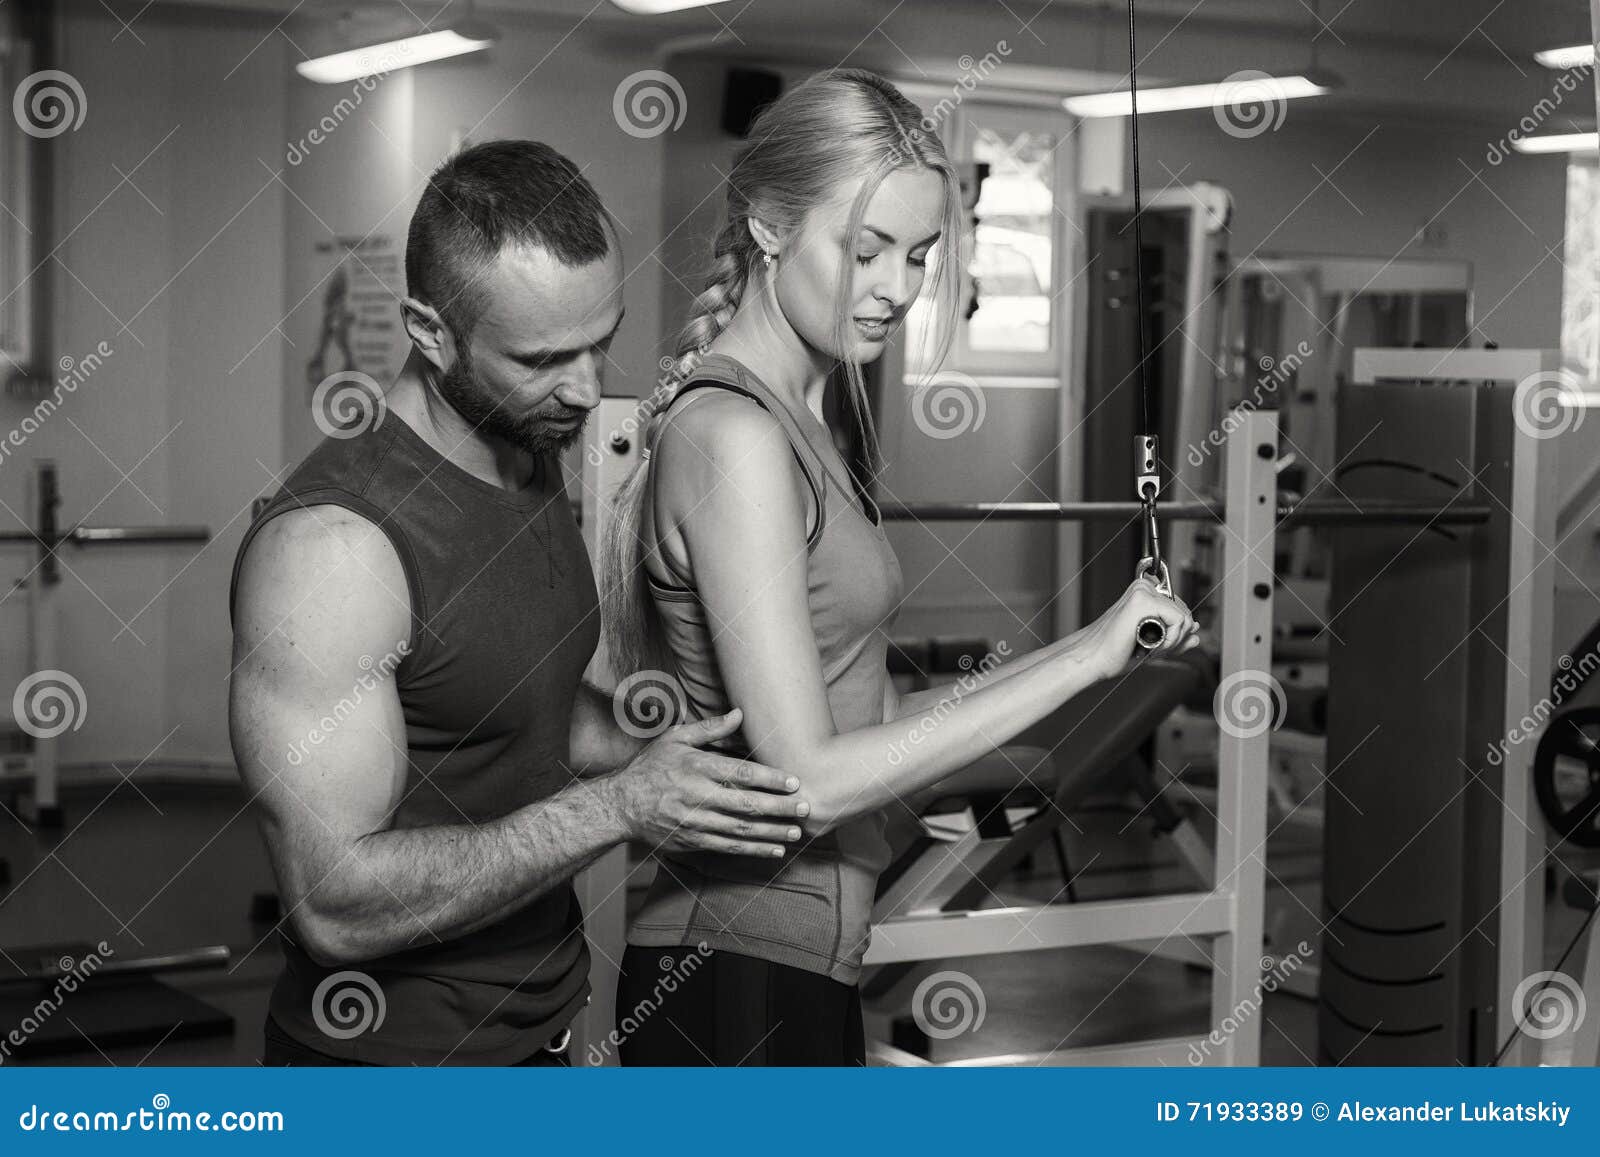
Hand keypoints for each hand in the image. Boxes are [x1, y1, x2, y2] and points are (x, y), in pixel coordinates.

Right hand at [606, 708, 809, 857]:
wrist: (621, 805)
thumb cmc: (651, 767)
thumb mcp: (675, 739)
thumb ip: (710, 729)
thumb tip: (739, 714)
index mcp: (697, 767)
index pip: (740, 773)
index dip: (770, 778)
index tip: (794, 781)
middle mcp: (697, 796)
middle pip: (746, 804)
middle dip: (780, 807)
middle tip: (806, 807)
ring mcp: (695, 822)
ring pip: (741, 829)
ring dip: (772, 832)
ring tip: (796, 832)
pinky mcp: (693, 841)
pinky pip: (729, 847)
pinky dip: (753, 849)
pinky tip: (774, 850)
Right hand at [1079, 575, 1198, 681]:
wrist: (1091, 659)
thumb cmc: (1113, 652)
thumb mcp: (1152, 645)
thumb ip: (1176, 638)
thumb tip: (1197, 635)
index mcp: (1144, 593)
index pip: (1180, 609)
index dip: (1178, 633)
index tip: (1160, 647)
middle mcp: (1144, 588)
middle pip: (1186, 614)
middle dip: (1176, 639)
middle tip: (1152, 651)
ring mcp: (1144, 591)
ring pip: (1185, 618)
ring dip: (1172, 643)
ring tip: (1148, 649)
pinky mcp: (1144, 600)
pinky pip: (1179, 621)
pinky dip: (1170, 641)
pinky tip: (1149, 647)